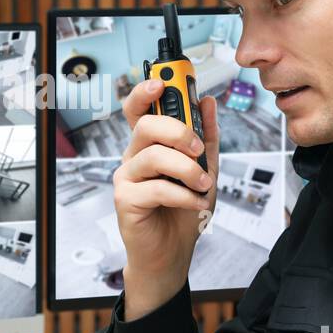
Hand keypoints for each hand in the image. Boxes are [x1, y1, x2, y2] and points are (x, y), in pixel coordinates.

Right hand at [113, 78, 220, 320]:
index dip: (147, 90)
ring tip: (202, 184)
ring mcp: (126, 177)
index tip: (163, 80)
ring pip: (153, 156)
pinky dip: (183, 195)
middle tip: (197, 148)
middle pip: (145, 125)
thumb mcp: (204, 169)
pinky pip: (156, 187)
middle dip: (177, 130)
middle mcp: (134, 156)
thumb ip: (205, 137)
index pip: (140, 108)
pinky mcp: (125, 199)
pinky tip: (194, 204)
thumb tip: (207, 103)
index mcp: (150, 144)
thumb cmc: (182, 210)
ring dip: (187, 169)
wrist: (172, 252)